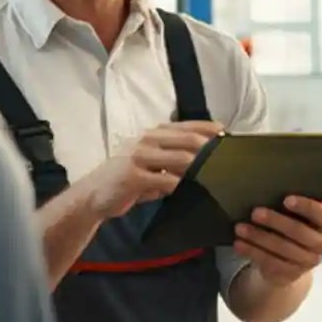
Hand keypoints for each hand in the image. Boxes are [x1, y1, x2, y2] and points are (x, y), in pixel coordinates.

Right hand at [83, 121, 224, 218]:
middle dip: (208, 147)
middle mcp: (146, 141)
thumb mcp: (149, 163)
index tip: (225, 133)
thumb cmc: (127, 179)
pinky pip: (165, 180)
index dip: (207, 128)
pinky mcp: (134, 176)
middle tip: (227, 156)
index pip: (185, 126)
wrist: (94, 194)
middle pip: (186, 139)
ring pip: (179, 158)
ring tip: (217, 174)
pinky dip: (180, 185)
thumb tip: (202, 160)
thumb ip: (171, 160)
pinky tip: (190, 190)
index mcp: (152, 135)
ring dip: (199, 167)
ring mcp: (138, 157)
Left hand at [234, 194, 321, 287]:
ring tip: (240, 228)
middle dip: (276, 221)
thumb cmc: (293, 222)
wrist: (288, 257)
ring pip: (282, 249)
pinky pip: (270, 263)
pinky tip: (239, 243)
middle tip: (255, 212)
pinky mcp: (290, 274)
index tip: (286, 199)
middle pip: (300, 233)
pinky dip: (252, 252)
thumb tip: (304, 172)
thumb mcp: (298, 210)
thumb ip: (303, 195)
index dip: (307, 207)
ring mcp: (308, 263)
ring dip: (259, 237)